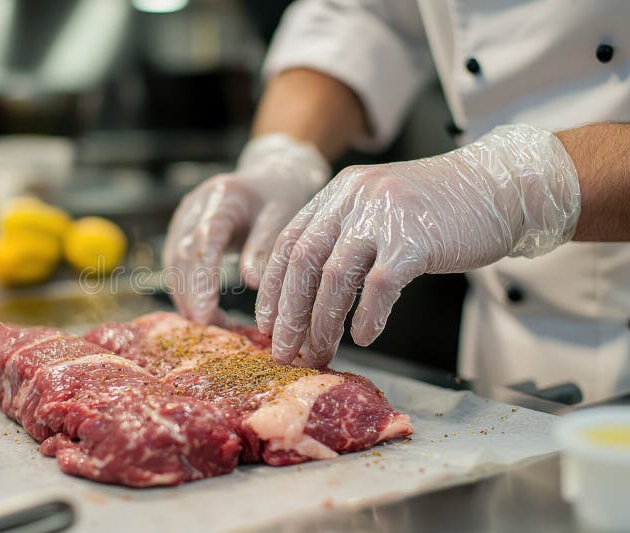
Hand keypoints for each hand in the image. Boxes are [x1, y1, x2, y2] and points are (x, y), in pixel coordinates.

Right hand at [163, 134, 328, 323]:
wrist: (268, 177)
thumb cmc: (279, 197)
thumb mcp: (282, 215)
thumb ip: (264, 246)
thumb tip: (252, 282)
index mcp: (223, 196)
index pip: (205, 239)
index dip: (202, 279)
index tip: (207, 313)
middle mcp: (195, 205)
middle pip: (182, 255)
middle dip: (191, 295)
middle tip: (210, 327)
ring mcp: (184, 217)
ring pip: (173, 263)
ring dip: (186, 297)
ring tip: (209, 324)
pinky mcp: (181, 231)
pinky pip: (175, 265)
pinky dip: (186, 290)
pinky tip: (202, 311)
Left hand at [256, 124, 580, 365]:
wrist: (499, 186)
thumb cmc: (442, 209)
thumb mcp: (381, 210)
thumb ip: (347, 238)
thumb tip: (312, 298)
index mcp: (339, 192)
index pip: (289, 242)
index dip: (273, 288)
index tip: (267, 325)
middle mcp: (354, 198)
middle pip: (304, 260)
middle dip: (289, 313)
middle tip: (283, 351)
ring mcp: (384, 215)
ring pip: (335, 276)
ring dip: (322, 323)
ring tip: (319, 353)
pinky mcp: (415, 238)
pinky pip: (380, 284)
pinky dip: (368, 315)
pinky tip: (365, 338)